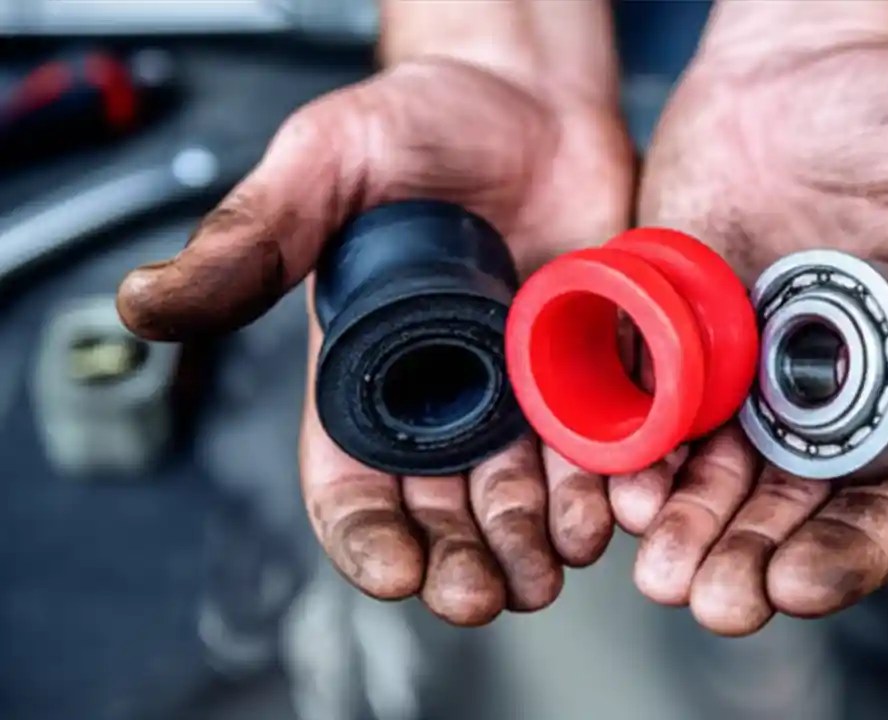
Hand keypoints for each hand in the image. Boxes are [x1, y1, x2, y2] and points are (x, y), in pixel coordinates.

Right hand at [116, 2, 631, 624]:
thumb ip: (252, 237)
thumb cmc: (415, 121)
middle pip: (445, 512)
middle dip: (464, 561)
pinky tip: (617, 502)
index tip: (398, 572)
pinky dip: (606, 485)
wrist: (529, 93)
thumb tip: (145, 301)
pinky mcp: (592, 369)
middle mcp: (444, 397)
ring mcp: (521, 390)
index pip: (353, 486)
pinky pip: (600, 448)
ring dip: (537, 540)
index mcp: (364, 375)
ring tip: (554, 557)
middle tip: (485, 590)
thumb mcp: (324, 166)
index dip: (370, 540)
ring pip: (525, 497)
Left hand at [620, 7, 887, 634]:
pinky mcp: (675, 344)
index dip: (852, 550)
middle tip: (716, 596)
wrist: (788, 69)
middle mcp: (822, 395)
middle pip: (791, 512)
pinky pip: (651, 421)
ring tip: (657, 565)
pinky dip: (635, 461)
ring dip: (689, 533)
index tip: (808, 581)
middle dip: (754, 562)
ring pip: (716, 485)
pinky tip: (617, 486)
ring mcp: (743, 376)